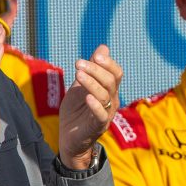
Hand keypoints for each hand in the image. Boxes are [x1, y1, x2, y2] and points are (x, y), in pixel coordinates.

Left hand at [58, 45, 122, 168]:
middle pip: (111, 81)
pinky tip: (87, 97)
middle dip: (95, 70)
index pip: (116, 73)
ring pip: (105, 95)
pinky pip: (101, 114)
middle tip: (78, 63)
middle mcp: (112, 100)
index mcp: (109, 90)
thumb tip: (103, 47)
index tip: (96, 55)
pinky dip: (95, 105)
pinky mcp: (98, 126)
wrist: (69, 138)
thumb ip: (91, 69)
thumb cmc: (76, 111)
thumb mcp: (80, 86)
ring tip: (78, 74)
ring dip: (91, 83)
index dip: (108, 63)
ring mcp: (107, 113)